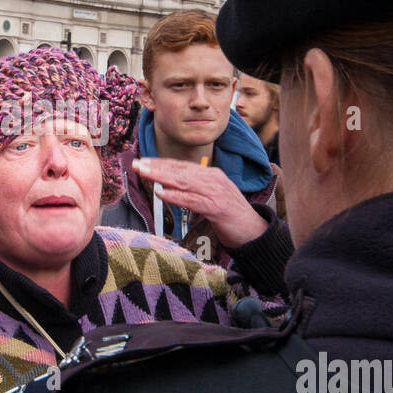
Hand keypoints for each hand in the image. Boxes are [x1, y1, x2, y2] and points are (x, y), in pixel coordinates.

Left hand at [133, 157, 269, 248]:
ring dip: (161, 176)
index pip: (182, 166)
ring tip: (145, 173)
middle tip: (137, 164)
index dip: (161, 163)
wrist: (255, 231)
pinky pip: (192, 200)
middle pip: (180, 171)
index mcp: (211, 175)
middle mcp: (213, 179)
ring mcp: (216, 193)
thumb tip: (170, 187)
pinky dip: (176, 196)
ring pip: (184, 181)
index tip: (143, 162)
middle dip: (156, 167)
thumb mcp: (212, 197)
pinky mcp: (217, 208)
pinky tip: (162, 193)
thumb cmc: (231, 216)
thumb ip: (195, 190)